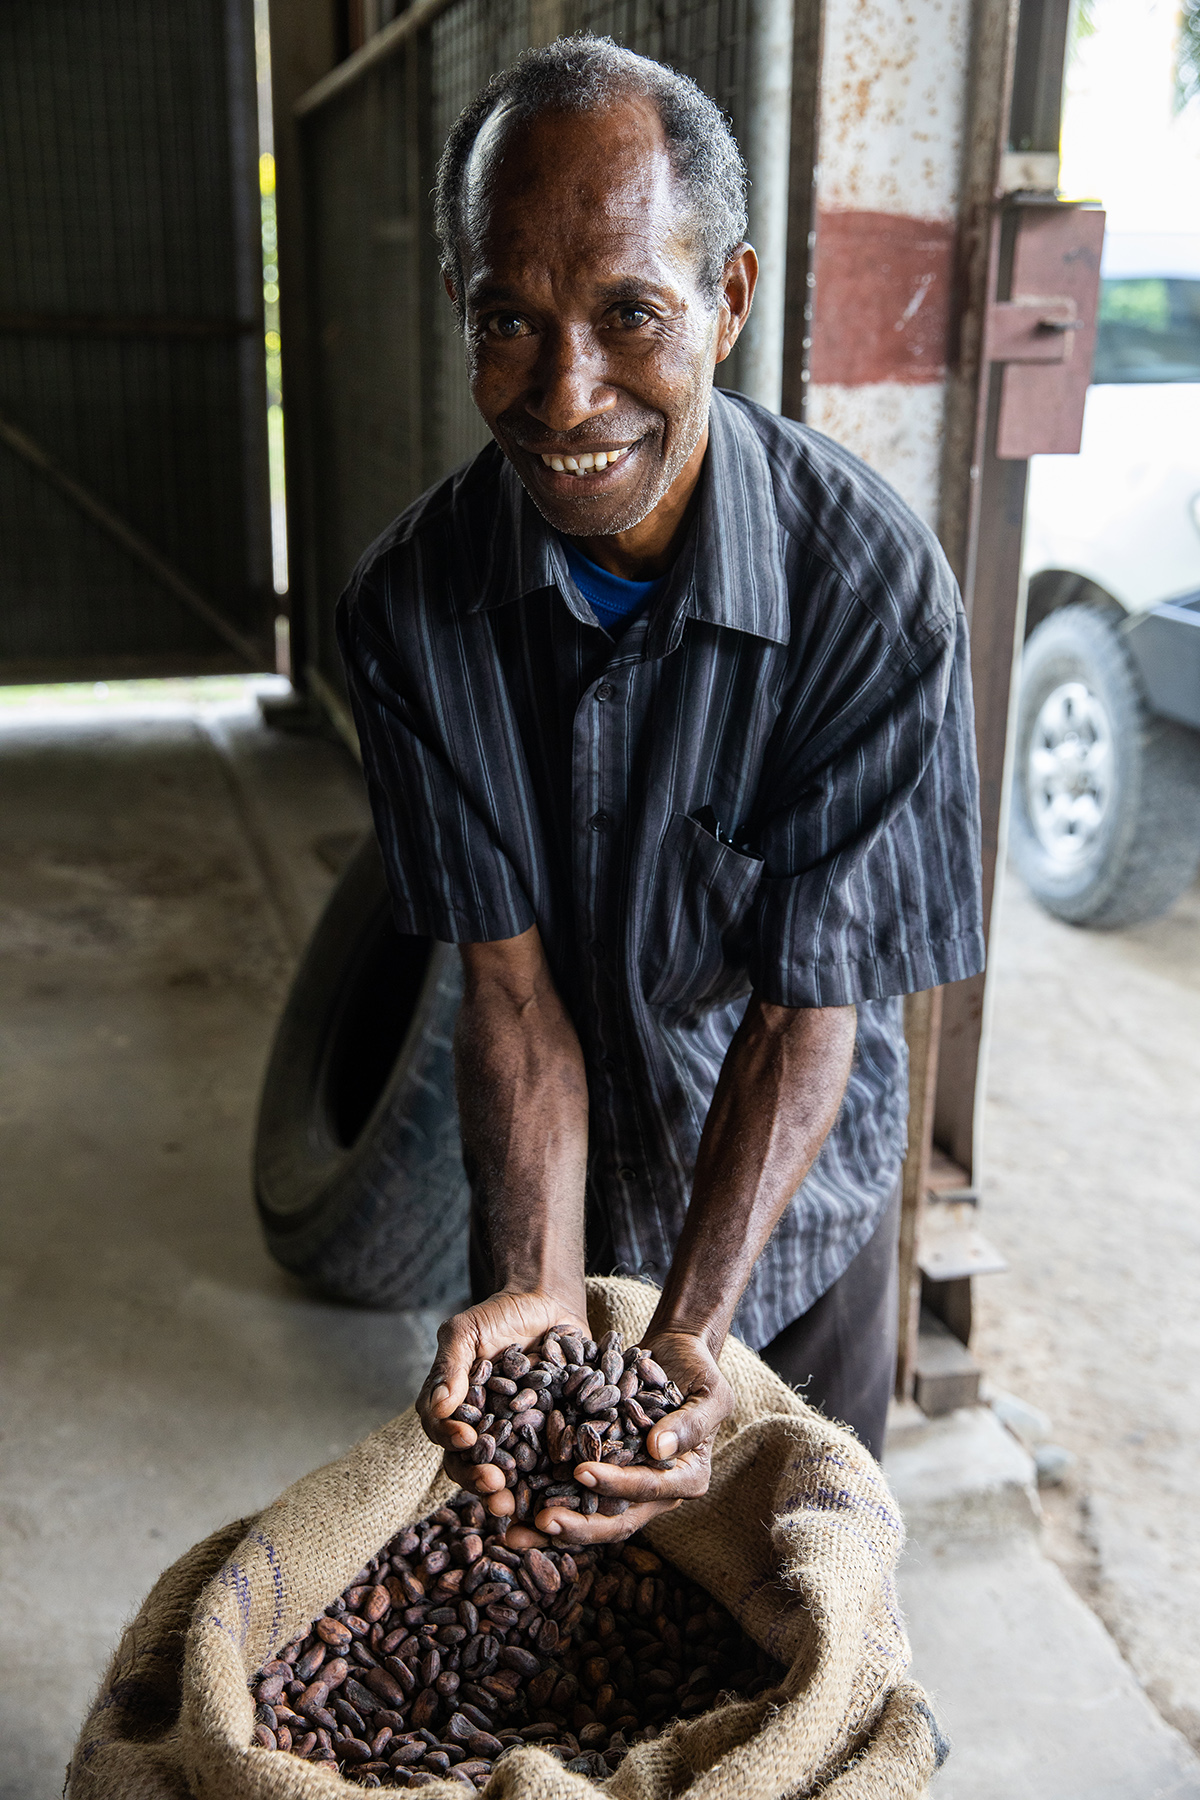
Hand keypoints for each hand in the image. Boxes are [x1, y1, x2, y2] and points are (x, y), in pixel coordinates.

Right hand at [416, 1289, 587, 1516]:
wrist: (547, 1303)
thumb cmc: (498, 1315)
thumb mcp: (466, 1332)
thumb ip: (451, 1367)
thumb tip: (440, 1407)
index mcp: (456, 1409)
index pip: (443, 1433)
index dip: (451, 1440)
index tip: (466, 1439)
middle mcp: (483, 1429)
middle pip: (472, 1464)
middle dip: (479, 1479)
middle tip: (493, 1485)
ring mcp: (516, 1436)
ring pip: (507, 1472)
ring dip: (509, 1492)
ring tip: (516, 1503)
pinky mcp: (549, 1436)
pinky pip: (547, 1462)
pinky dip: (548, 1478)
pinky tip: (556, 1485)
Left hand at [503, 1329, 733, 1548]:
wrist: (676, 1355)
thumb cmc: (699, 1372)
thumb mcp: (711, 1393)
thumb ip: (692, 1422)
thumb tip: (660, 1448)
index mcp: (686, 1480)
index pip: (648, 1489)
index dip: (616, 1484)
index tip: (581, 1472)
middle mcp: (656, 1493)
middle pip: (616, 1519)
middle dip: (577, 1524)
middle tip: (540, 1521)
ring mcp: (626, 1486)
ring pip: (589, 1515)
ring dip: (552, 1526)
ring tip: (512, 1530)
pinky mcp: (603, 1472)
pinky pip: (573, 1492)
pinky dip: (544, 1496)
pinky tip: (512, 1500)